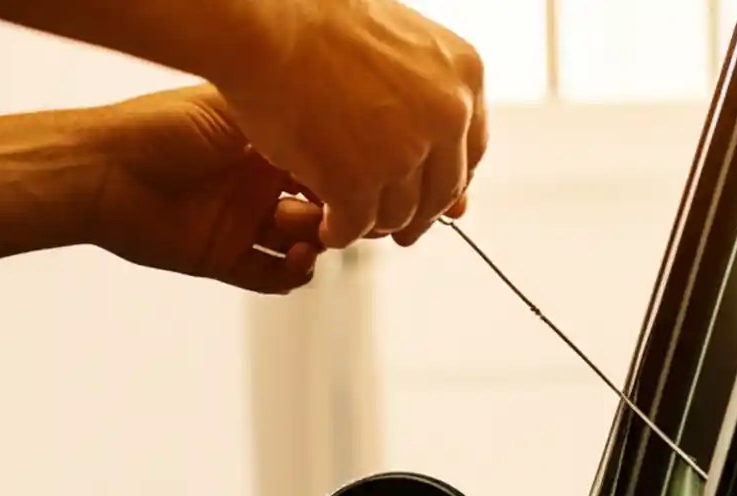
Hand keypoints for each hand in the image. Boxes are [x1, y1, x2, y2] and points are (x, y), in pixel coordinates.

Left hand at [94, 85, 324, 294]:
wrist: (103, 170)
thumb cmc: (160, 128)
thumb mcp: (234, 111)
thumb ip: (285, 123)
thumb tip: (331, 135)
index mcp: (262, 144)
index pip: (319, 163)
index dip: (342, 174)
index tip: (359, 181)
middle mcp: (255, 183)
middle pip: (319, 207)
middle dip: (337, 214)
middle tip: (338, 215)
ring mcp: (240, 222)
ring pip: (300, 244)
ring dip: (316, 245)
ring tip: (309, 239)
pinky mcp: (221, 258)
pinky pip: (269, 277)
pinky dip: (291, 275)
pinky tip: (296, 262)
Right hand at [208, 0, 487, 249]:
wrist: (266, 25)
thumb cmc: (316, 21)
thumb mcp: (399, 46)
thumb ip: (427, 96)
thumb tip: (441, 163)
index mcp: (462, 76)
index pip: (469, 152)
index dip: (444, 182)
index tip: (425, 195)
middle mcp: (445, 114)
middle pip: (441, 192)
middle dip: (415, 216)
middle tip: (392, 226)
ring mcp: (403, 152)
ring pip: (398, 216)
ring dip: (372, 224)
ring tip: (347, 219)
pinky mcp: (356, 183)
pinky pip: (355, 227)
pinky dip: (339, 232)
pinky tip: (325, 225)